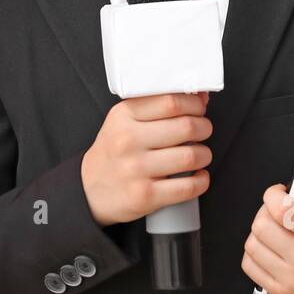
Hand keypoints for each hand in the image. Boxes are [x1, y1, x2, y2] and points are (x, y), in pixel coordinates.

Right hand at [82, 91, 212, 226]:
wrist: (88, 190)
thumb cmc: (114, 152)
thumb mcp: (124, 121)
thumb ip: (157, 107)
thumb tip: (200, 97)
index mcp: (123, 116)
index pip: (171, 102)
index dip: (194, 104)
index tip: (199, 109)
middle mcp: (128, 141)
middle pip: (186, 126)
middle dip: (204, 128)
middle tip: (203, 131)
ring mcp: (136, 170)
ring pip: (191, 156)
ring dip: (205, 154)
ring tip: (200, 155)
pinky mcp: (146, 196)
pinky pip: (188, 187)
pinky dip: (202, 180)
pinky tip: (199, 175)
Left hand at [240, 142, 293, 293]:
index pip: (280, 209)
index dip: (273, 194)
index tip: (280, 192)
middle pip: (261, 225)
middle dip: (266, 211)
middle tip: (280, 210)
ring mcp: (293, 280)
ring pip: (252, 244)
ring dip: (260, 231)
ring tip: (278, 228)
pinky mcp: (281, 292)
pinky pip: (250, 265)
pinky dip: (256, 252)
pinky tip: (273, 246)